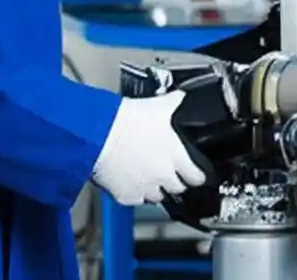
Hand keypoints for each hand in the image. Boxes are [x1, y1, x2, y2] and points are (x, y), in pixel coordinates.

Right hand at [91, 90, 207, 205]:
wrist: (100, 133)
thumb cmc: (127, 120)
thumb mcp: (158, 106)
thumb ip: (175, 102)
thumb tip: (181, 96)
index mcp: (177, 157)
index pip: (197, 177)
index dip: (196, 174)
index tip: (193, 173)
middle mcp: (164, 176)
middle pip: (178, 188)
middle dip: (174, 180)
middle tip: (166, 170)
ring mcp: (145, 188)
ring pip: (157, 196)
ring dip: (155, 188)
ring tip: (146, 174)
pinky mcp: (126, 195)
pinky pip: (135, 199)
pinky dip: (134, 192)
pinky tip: (130, 179)